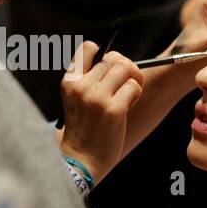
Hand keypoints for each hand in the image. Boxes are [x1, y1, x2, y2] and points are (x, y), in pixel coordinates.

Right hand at [59, 42, 142, 183]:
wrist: (81, 160)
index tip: (109, 70)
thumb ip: (90, 79)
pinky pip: (134, 86)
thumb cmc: (83, 129)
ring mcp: (97, 97)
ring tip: (127, 96)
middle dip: (125, 70)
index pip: (89, 47)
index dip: (106, 55)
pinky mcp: (113, 110)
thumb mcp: (76, 99)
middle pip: (114, 59)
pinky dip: (136, 94)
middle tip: (125, 86)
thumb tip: (119, 61)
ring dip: (133, 81)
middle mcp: (82, 86)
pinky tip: (128, 106)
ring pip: (126, 69)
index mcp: (70, 81)